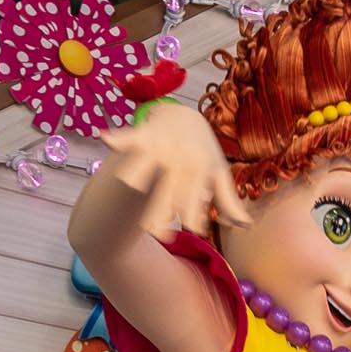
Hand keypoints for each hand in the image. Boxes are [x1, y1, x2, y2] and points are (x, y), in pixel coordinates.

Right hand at [96, 105, 252, 238]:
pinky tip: (105, 139)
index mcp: (200, 169)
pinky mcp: (142, 136)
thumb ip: (229, 201)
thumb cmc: (203, 152)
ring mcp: (161, 146)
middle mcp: (180, 158)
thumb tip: (245, 226)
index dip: (195, 211)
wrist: (185, 117)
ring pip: (148, 162)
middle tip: (158, 234)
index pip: (196, 194)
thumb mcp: (217, 174)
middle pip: (170, 186)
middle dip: (163, 208)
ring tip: (130, 184)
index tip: (194, 230)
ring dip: (138, 172)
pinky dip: (117, 138)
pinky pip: (129, 137)